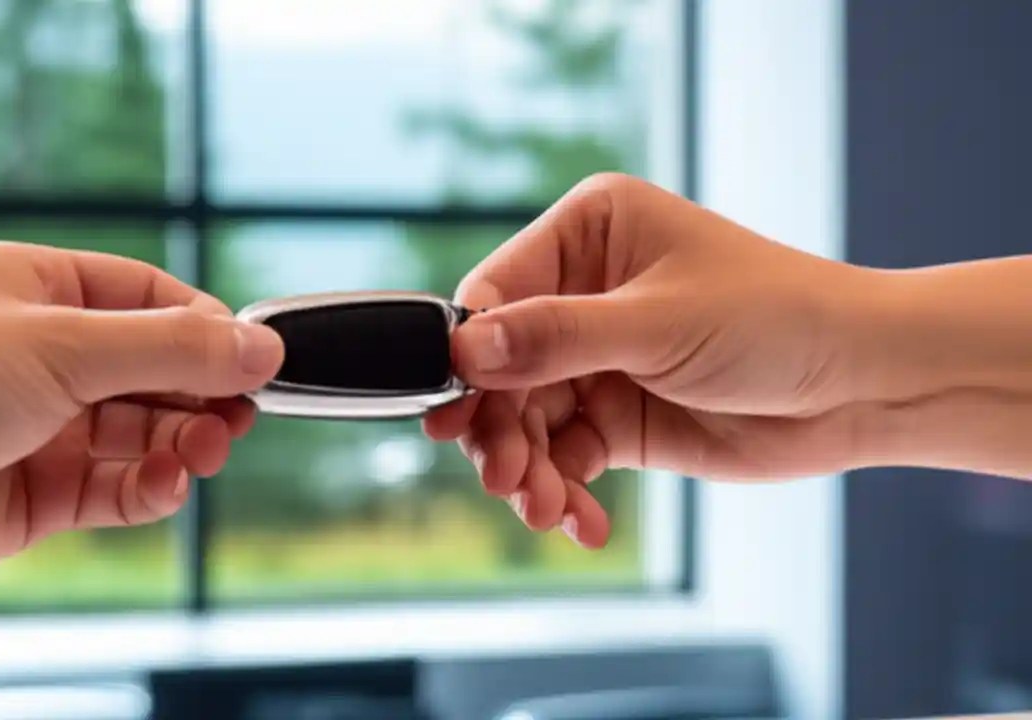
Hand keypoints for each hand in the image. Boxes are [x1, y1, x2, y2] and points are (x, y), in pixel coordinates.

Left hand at [0, 241, 282, 597]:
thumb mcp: (64, 345)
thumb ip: (173, 349)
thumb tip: (264, 346)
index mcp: (35, 289)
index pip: (146, 298)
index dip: (203, 328)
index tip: (252, 359)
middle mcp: (39, 355)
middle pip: (151, 370)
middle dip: (199, 394)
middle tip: (238, 418)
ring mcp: (38, 426)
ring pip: (140, 433)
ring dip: (182, 443)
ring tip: (206, 453)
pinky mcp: (35, 492)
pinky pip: (114, 487)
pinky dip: (150, 488)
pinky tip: (168, 485)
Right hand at [425, 174, 875, 548]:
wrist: (862, 386)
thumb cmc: (777, 318)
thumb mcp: (657, 323)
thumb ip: (555, 338)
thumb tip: (463, 349)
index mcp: (589, 234)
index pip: (497, 292)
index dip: (470, 356)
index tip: (453, 413)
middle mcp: (583, 292)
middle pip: (502, 367)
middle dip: (501, 430)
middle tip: (505, 480)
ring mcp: (597, 358)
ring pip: (525, 420)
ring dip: (529, 471)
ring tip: (547, 510)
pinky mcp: (617, 416)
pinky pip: (563, 457)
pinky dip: (564, 492)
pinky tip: (581, 522)